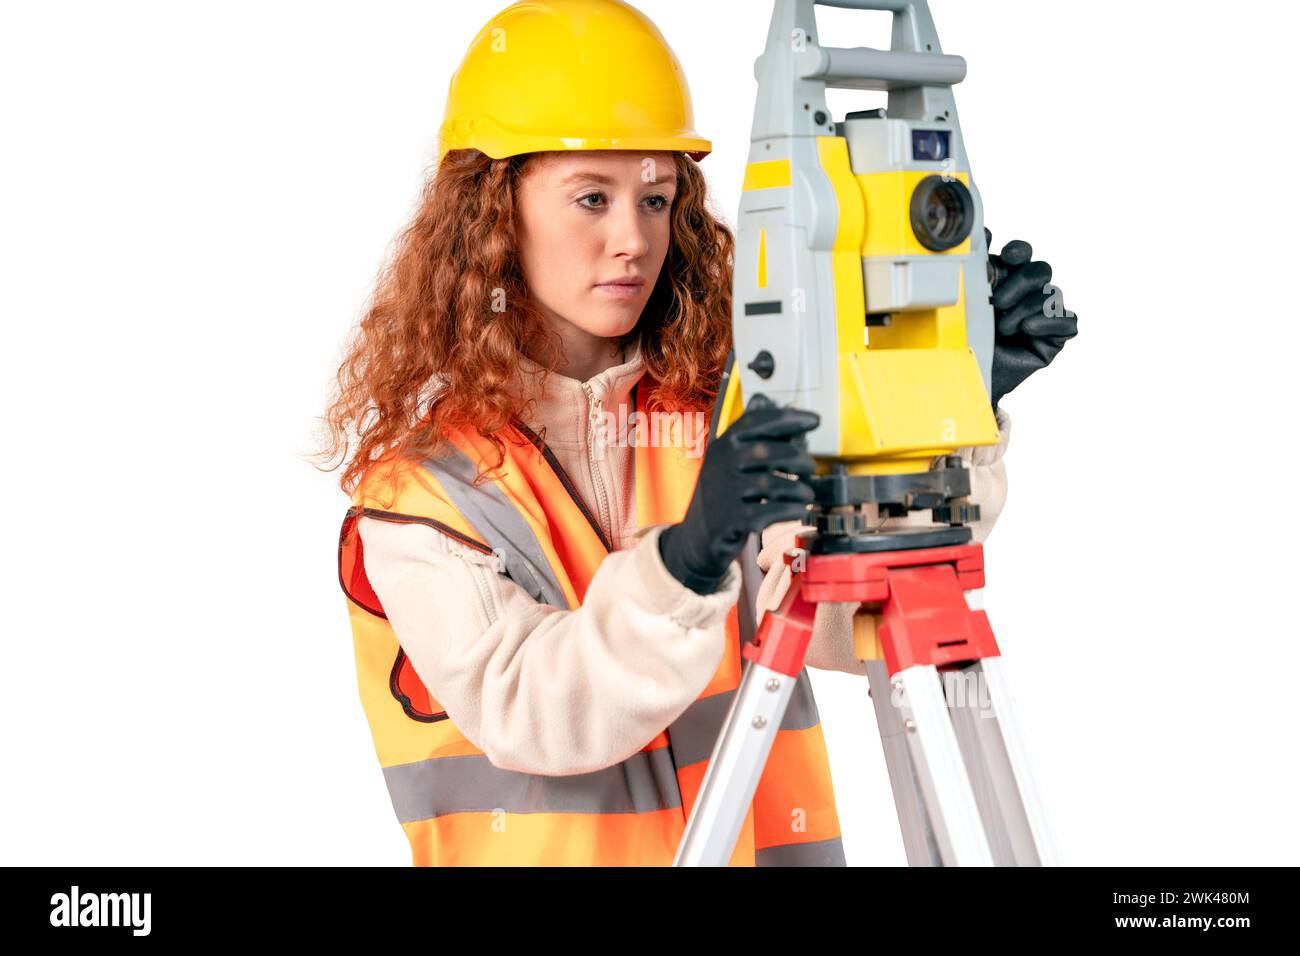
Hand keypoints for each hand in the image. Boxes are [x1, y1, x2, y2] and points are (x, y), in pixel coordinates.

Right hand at [659, 403, 818, 593]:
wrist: (696, 538)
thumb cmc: (723, 496)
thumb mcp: (730, 462)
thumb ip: (753, 438)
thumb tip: (774, 406)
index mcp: (723, 444)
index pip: (757, 421)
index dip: (789, 418)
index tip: (815, 419)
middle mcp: (720, 464)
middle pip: (767, 451)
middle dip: (797, 458)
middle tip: (810, 467)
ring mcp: (724, 493)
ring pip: (770, 484)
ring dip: (797, 489)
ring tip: (807, 494)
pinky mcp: (730, 520)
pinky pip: (768, 512)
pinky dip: (789, 511)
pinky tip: (798, 511)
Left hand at [986, 227, 1077, 410]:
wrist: (970, 375)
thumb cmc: (968, 337)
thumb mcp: (968, 300)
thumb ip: (975, 266)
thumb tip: (983, 232)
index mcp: (1006, 278)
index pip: (1022, 253)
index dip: (1018, 251)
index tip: (1007, 257)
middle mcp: (1028, 293)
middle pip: (1040, 270)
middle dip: (1019, 283)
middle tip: (996, 302)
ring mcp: (1045, 314)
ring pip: (1050, 295)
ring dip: (1024, 309)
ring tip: (1003, 328)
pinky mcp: (1056, 336)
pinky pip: (1068, 321)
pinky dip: (1049, 321)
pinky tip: (1029, 328)